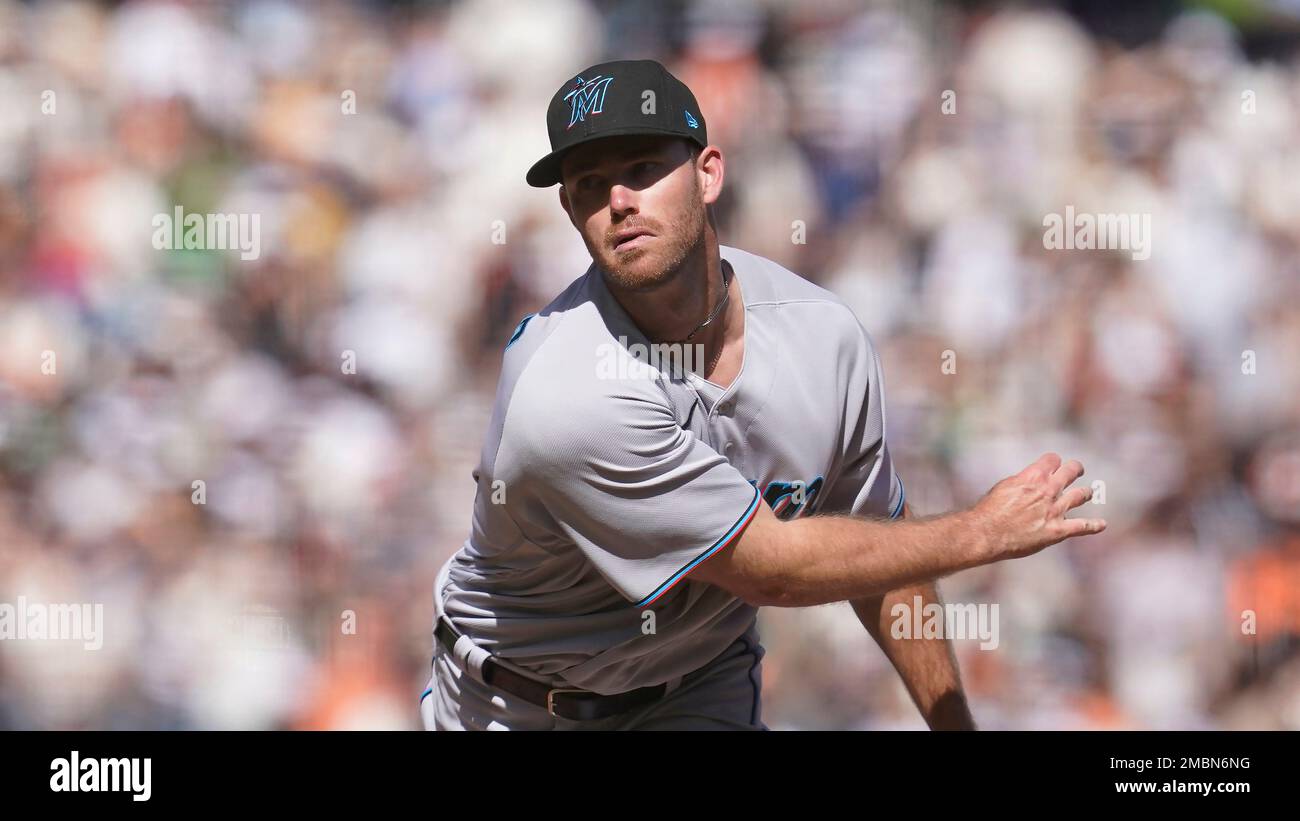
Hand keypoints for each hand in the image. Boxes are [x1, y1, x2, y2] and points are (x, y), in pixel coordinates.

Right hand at [966, 452, 1105, 562]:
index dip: (1053, 461)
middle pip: (1071, 471)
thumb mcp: (1004, 486)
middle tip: (1077, 470)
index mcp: (1034, 476)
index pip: (1053, 459)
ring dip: (1086, 493)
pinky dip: (1094, 526)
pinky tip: (1102, 524)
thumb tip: (1031, 482)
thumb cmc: (990, 510)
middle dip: (1075, 469)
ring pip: (1080, 495)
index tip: (1052, 464)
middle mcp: (1048, 490)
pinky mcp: (1057, 531)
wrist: (987, 533)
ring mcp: (1055, 510)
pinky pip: (1082, 526)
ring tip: (1089, 492)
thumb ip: (1023, 482)